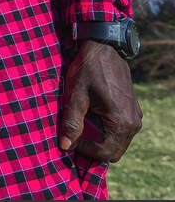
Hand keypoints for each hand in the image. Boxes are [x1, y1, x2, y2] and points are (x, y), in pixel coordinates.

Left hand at [58, 40, 140, 161]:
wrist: (105, 49)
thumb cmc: (88, 70)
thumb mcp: (75, 96)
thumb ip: (72, 122)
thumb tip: (65, 146)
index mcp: (122, 122)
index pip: (105, 153)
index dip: (85, 150)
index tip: (70, 139)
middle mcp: (134, 123)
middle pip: (114, 151)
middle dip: (93, 147)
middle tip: (74, 134)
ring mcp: (135, 117)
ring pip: (117, 141)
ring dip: (100, 139)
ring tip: (81, 123)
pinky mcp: (133, 110)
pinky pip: (120, 130)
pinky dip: (106, 130)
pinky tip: (91, 116)